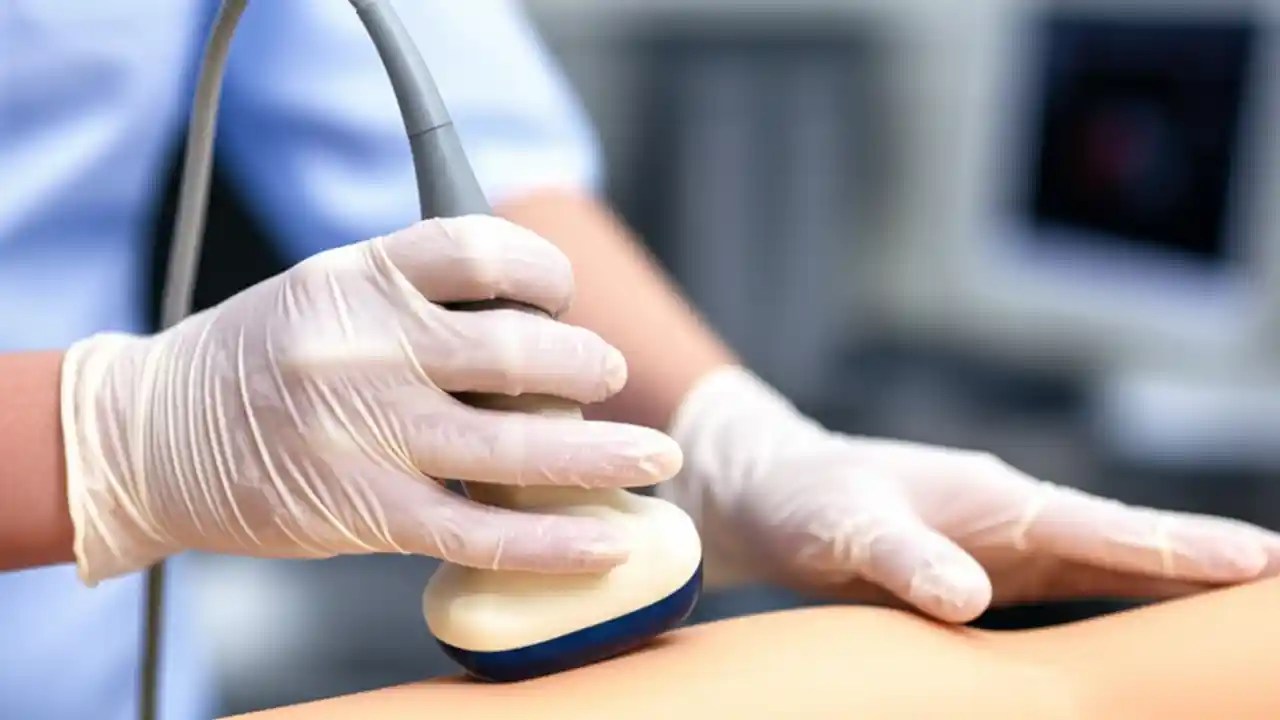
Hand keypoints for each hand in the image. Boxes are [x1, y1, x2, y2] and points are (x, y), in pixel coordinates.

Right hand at [61, 216, 681, 584]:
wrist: (150, 438)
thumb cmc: (253, 362)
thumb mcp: (323, 292)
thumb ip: (412, 296)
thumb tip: (524, 318)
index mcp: (356, 277)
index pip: (481, 249)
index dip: (543, 271)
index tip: (562, 296)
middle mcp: (366, 347)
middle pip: (517, 347)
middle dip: (587, 365)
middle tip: (607, 375)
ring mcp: (367, 432)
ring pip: (515, 442)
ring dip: (603, 453)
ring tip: (652, 458)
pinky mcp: (365, 509)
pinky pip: (479, 529)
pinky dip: (553, 540)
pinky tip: (605, 540)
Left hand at [662, 367, 1279, 622]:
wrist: (770, 491)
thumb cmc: (806, 500)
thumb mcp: (844, 528)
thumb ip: (907, 559)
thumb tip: (973, 600)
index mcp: (994, 499)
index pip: (1104, 529)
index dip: (1182, 548)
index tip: (1263, 562)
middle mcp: (1016, 520)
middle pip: (1131, 547)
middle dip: (1209, 563)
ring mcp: (1009, 546)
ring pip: (1112, 570)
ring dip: (1177, 583)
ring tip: (1248, 610)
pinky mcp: (991, 573)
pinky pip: (1072, 593)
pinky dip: (1124, 602)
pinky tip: (1156, 628)